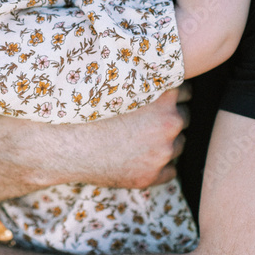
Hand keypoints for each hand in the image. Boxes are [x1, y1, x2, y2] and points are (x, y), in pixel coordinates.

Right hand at [72, 84, 190, 188]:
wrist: (68, 145)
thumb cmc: (88, 112)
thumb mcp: (118, 89)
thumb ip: (145, 83)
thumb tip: (160, 79)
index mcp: (163, 98)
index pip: (186, 92)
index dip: (173, 95)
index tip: (160, 98)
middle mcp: (169, 124)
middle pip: (184, 118)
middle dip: (170, 119)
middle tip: (147, 120)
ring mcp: (163, 152)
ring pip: (178, 145)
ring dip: (165, 143)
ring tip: (137, 139)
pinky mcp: (154, 175)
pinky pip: (170, 170)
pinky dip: (157, 166)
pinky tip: (136, 158)